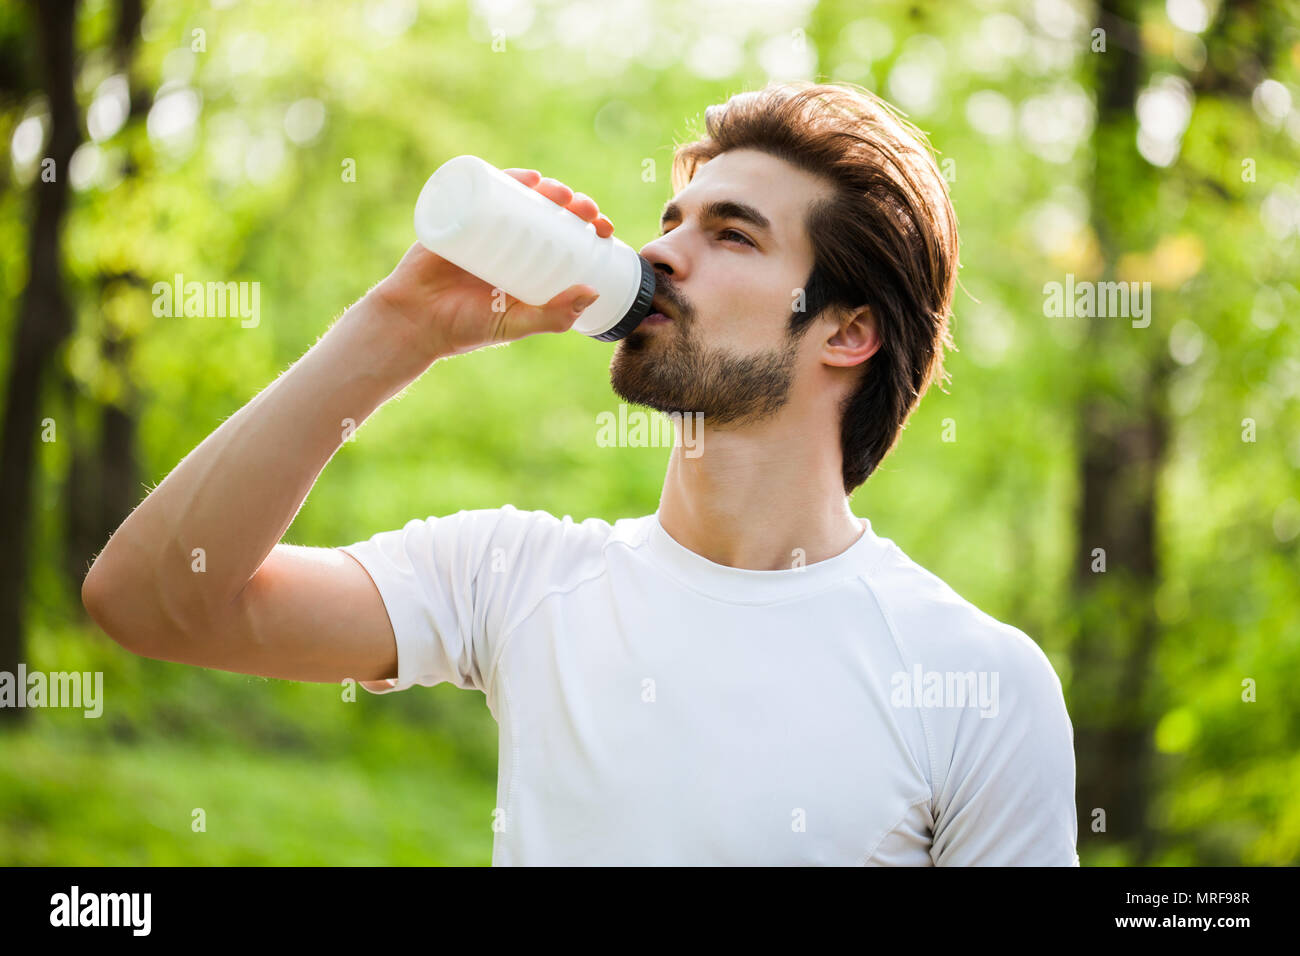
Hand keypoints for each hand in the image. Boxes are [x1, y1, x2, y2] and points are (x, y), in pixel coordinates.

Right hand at [368, 168, 613, 359]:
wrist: (413, 323)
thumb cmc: (465, 328)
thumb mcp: (515, 324)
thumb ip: (553, 316)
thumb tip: (594, 291)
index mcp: (528, 264)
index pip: (566, 238)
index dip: (588, 227)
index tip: (604, 227)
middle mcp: (510, 241)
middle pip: (548, 212)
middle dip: (573, 204)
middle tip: (584, 209)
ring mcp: (484, 225)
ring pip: (522, 197)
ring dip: (547, 187)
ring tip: (561, 193)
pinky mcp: (458, 216)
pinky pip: (483, 190)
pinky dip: (506, 178)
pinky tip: (526, 177)